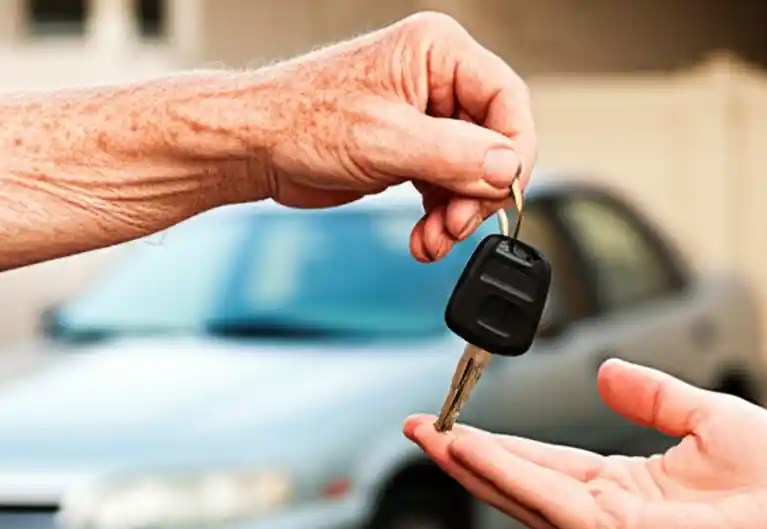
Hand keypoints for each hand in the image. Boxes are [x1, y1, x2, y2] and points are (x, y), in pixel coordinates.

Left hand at [246, 12, 535, 262]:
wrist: (253, 147)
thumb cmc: (300, 122)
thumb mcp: (386, 141)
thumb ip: (454, 156)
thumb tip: (508, 169)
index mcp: (437, 51)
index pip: (507, 99)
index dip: (513, 152)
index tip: (501, 194)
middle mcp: (437, 77)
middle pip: (494, 141)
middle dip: (477, 193)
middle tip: (456, 226)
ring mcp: (425, 114)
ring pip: (472, 170)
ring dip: (458, 213)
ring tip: (434, 240)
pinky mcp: (411, 147)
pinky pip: (447, 185)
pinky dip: (440, 216)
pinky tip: (425, 238)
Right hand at [404, 359, 766, 528]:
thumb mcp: (703, 413)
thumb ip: (650, 394)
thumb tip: (605, 371)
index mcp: (628, 484)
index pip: (547, 462)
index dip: (499, 444)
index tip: (458, 422)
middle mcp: (612, 511)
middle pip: (522, 483)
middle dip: (467, 458)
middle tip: (420, 430)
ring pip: (527, 497)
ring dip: (475, 468)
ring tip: (433, 440)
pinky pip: (556, 505)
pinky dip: (513, 478)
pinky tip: (478, 454)